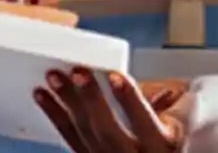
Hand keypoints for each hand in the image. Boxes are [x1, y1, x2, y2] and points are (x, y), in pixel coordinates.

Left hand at [34, 68, 189, 151]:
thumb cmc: (164, 146)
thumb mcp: (175, 129)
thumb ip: (163, 108)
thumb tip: (157, 87)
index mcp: (162, 146)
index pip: (146, 125)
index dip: (131, 101)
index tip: (116, 76)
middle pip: (108, 130)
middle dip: (91, 100)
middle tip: (77, 72)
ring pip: (84, 134)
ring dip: (66, 103)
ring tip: (53, 77)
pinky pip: (69, 139)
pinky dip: (55, 115)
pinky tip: (42, 96)